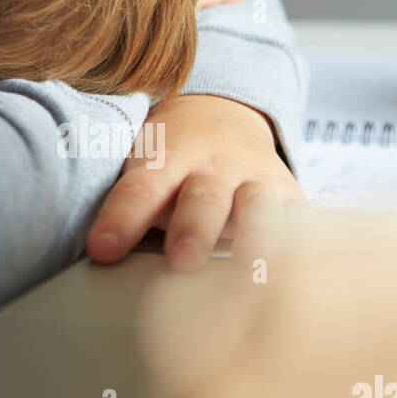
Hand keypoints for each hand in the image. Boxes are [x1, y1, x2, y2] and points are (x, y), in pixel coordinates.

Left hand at [87, 94, 307, 270]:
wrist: (224, 117)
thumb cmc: (170, 161)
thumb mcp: (144, 168)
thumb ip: (128, 208)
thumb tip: (93, 263)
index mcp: (166, 158)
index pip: (139, 190)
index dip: (120, 219)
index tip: (101, 251)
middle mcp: (214, 167)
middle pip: (203, 199)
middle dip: (194, 229)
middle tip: (182, 261)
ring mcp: (257, 181)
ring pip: (260, 208)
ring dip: (257, 238)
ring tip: (254, 270)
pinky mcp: (292, 199)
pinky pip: (302, 225)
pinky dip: (303, 250)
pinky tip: (302, 280)